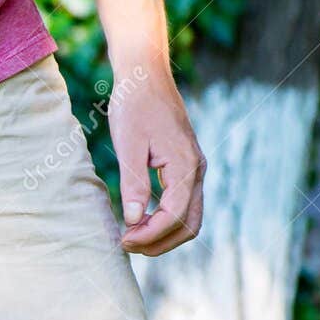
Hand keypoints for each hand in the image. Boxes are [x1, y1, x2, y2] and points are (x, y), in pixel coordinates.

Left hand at [110, 63, 204, 256]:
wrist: (146, 75)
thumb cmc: (134, 104)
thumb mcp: (128, 144)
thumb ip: (133, 184)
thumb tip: (133, 221)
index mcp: (185, 166)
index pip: (174, 217)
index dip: (149, 235)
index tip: (123, 240)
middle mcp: (197, 170)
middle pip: (189, 226)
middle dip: (159, 243)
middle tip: (127, 244)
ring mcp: (195, 169)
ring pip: (190, 219)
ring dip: (164, 235)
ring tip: (132, 236)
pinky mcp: (187, 167)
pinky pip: (184, 205)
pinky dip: (166, 221)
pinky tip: (141, 219)